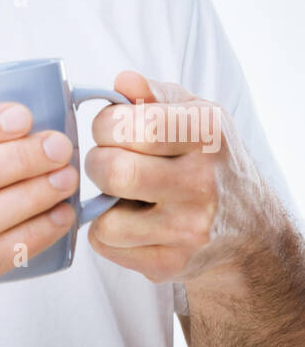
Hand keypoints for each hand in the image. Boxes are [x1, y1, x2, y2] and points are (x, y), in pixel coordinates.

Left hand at [84, 70, 268, 285]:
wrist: (249, 229)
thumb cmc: (212, 160)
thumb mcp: (196, 114)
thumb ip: (156, 94)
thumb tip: (123, 82)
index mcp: (205, 135)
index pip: (128, 125)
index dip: (105, 125)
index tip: (112, 130)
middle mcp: (202, 184)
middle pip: (113, 171)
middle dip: (97, 162)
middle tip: (110, 161)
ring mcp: (188, 229)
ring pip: (105, 217)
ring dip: (102, 203)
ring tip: (123, 193)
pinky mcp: (171, 264)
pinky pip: (106, 245)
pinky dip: (108, 231)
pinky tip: (132, 219)